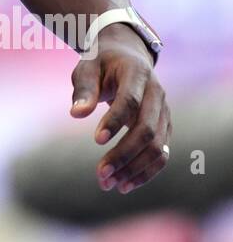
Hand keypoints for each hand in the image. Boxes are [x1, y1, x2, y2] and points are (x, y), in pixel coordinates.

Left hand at [69, 28, 170, 193]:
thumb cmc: (101, 62)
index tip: (96, 141)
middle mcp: (157, 93)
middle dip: (124, 154)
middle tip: (100, 175)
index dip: (115, 122)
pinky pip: (162, 154)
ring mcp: (165, 112)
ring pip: (158, 147)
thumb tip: (76, 114)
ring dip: (134, 169)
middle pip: (147, 129)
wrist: (127, 56)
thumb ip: (84, 89)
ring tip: (109, 184)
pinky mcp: (165, 127)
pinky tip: (125, 184)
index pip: (130, 101)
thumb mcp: (87, 66)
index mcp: (138, 73)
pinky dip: (146, 172)